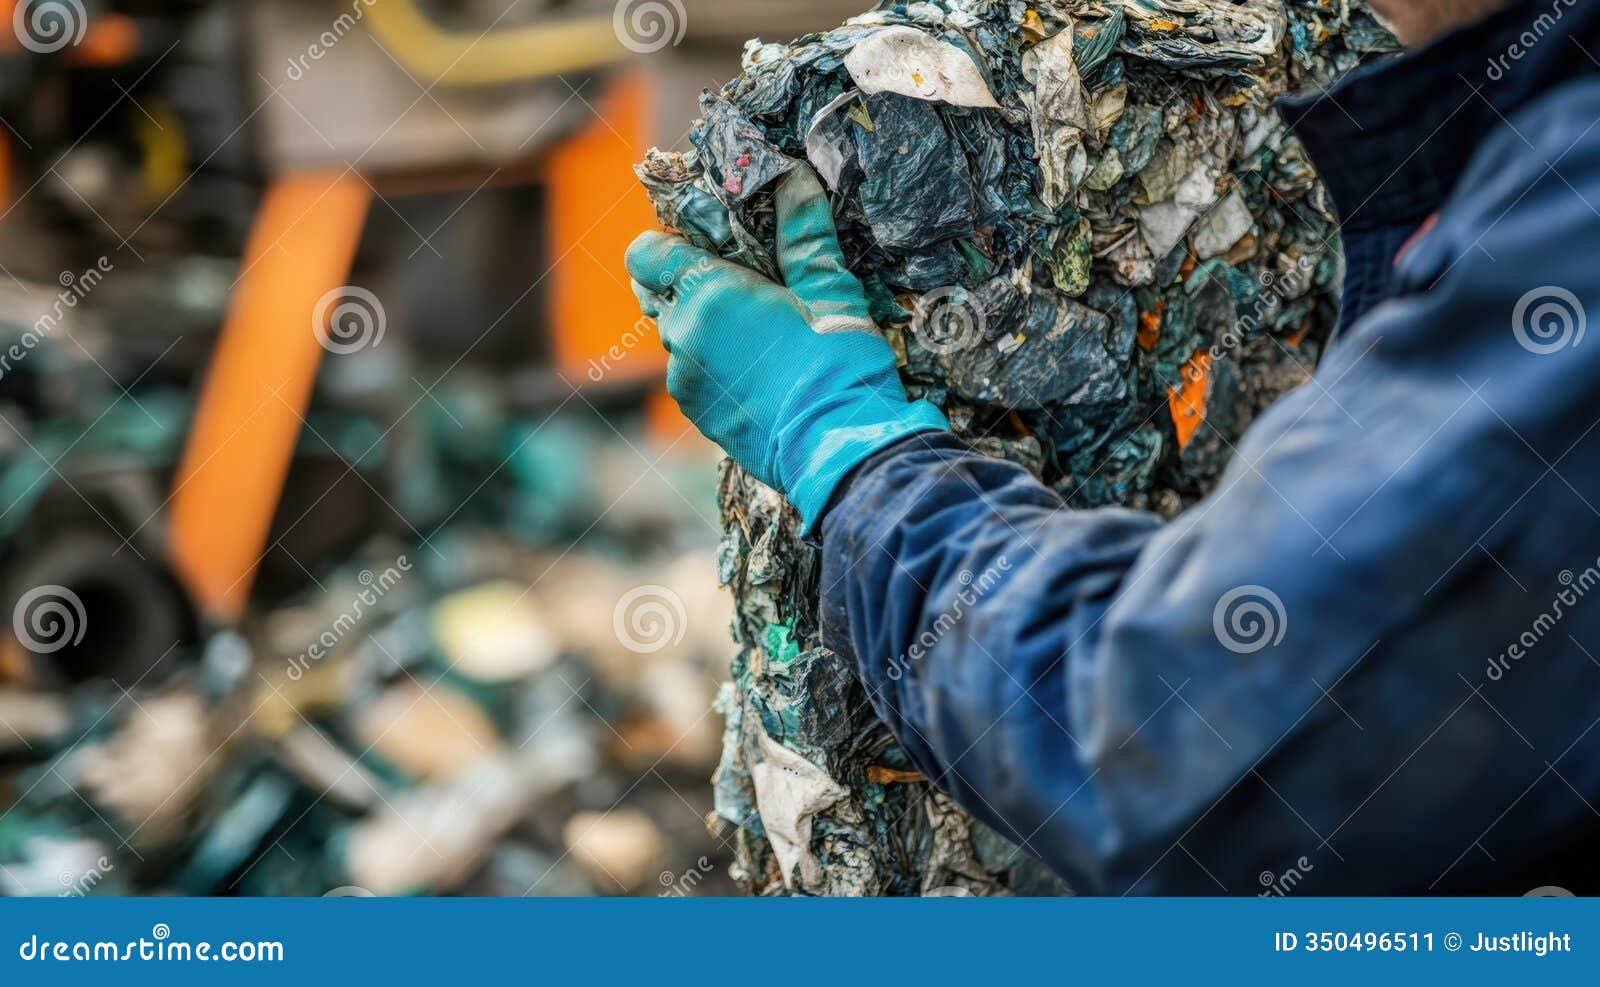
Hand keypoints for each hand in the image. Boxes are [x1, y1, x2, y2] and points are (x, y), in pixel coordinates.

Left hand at [625, 164, 947, 531]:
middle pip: (657, 293)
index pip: (646, 253)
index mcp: (707, 295)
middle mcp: (681, 336)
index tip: (710, 245)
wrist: (840, 453)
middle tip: (742, 286)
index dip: (670, 243)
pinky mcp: (699, 414)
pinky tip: (761, 371)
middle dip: (689, 283)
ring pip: (678, 337)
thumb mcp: (832, 292)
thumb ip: (805, 234)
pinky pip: (694, 374)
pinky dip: (715, 365)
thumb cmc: (837, 367)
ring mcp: (685, 381)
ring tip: (759, 333)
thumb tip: (795, 177)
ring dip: (705, 328)